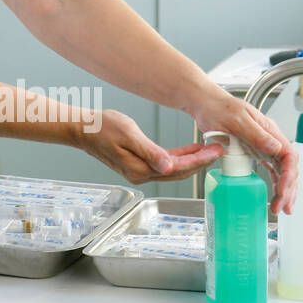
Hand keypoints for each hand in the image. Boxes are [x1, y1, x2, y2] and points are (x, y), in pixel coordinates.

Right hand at [70, 108, 226, 185]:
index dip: (200, 159)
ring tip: (210, 149)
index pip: (178, 167)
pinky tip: (190, 150)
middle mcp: (141, 174)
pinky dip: (179, 157)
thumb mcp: (128, 135)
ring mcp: (139, 172)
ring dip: (192, 160)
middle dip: (201, 161)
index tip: (216, 151)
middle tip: (220, 150)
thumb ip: (151, 152)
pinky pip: (165, 164)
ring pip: (174, 169)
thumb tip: (169, 167)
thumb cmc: (102, 128)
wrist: (82, 129)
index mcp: (140, 169)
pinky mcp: (137, 165)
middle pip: (179, 171)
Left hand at [187, 86, 297, 214]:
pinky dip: (274, 183)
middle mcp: (270, 139)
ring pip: (280, 171)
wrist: (206, 105)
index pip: (289, 155)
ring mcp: (263, 145)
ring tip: (280, 208)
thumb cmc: (219, 108)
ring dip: (283, 190)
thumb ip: (256, 134)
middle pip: (287, 167)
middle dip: (288, 189)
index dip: (289, 175)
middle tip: (283, 207)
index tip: (283, 190)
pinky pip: (270, 169)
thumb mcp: (236, 120)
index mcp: (269, 131)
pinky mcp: (254, 151)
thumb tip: (275, 148)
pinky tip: (275, 195)